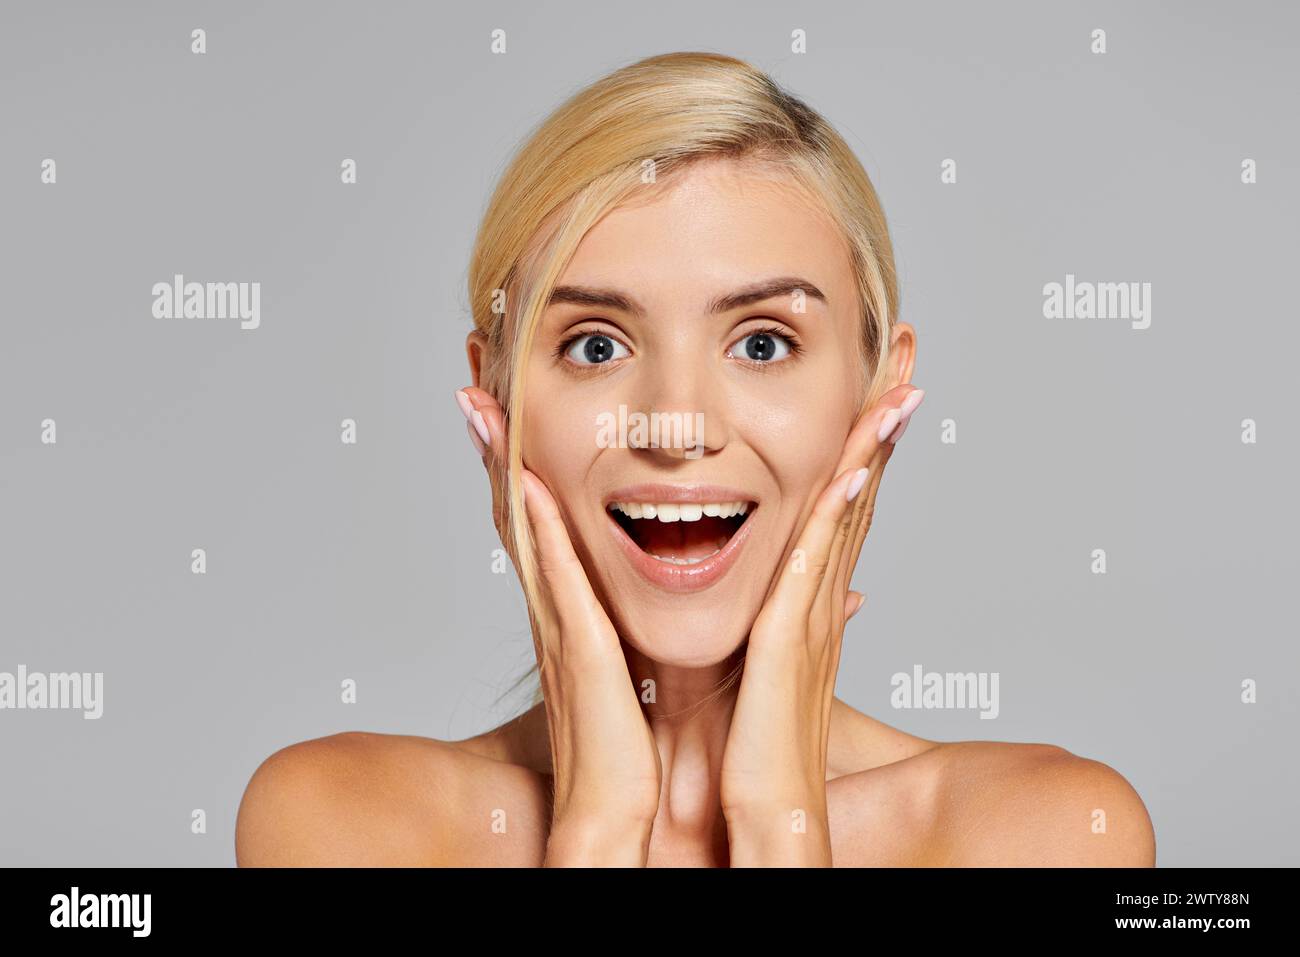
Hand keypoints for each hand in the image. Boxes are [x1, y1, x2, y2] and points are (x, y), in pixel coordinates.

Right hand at [455, 388, 662, 865]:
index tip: (513, 404)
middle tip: (475, 377)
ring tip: (480, 401)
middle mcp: (555, 611)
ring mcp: (559, 628)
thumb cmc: (626, 752)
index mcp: (571, 613)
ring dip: (503, 464)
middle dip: (496, 445)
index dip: (525, 462)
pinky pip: (554, 581)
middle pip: (518, 511)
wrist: (610, 818)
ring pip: (524, 530)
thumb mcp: (636, 671)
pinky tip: (531, 483)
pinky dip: (540, 530)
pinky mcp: (577, 653)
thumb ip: (645, 629)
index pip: (543, 524)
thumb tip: (698, 589)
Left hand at [719, 384, 924, 865]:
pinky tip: (853, 469)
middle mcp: (823, 596)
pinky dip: (837, 516)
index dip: (865, 438)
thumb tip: (811, 594)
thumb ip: (785, 620)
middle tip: (908, 352)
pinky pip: (816, 566)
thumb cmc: (761, 746)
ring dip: (874, 446)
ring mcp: (814, 615)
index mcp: (812, 597)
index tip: (882, 381)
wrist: (769, 812)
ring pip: (850, 513)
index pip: (845, 499)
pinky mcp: (792, 641)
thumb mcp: (770, 664)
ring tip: (900, 383)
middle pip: (862, 489)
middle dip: (884, 418)